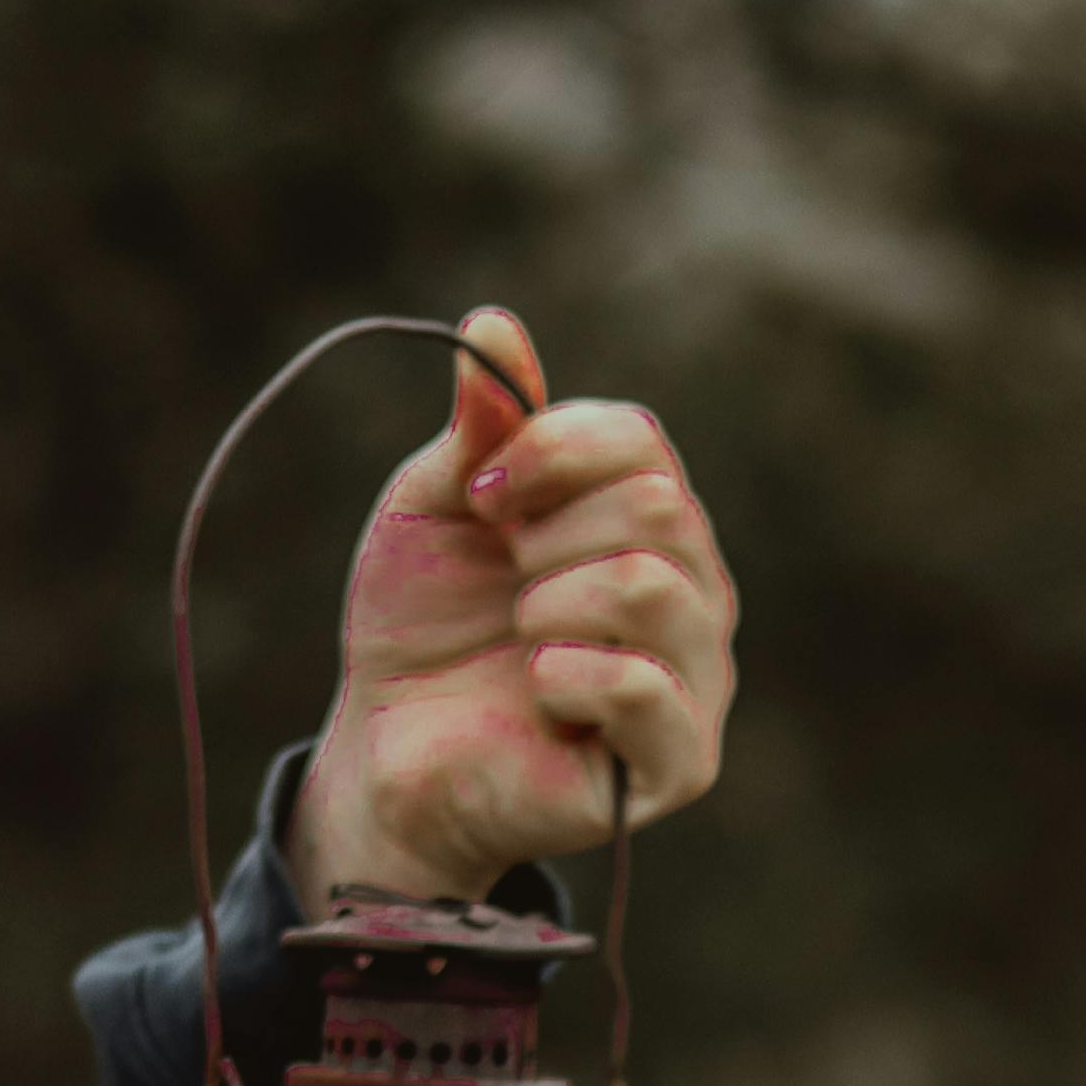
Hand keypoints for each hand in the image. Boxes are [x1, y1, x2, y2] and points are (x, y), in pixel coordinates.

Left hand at [286, 308, 737, 907]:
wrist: (387, 753)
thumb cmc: (424, 629)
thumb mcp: (435, 507)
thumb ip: (482, 429)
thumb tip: (495, 323)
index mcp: (649, 522)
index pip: (641, 442)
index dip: (549, 451)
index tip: (481, 497)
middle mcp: (695, 592)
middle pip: (656, 506)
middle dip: (544, 538)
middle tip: (504, 586)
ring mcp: (698, 679)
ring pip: (650, 585)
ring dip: (549, 605)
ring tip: (520, 642)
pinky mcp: (680, 763)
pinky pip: (639, 683)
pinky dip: (560, 677)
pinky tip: (536, 695)